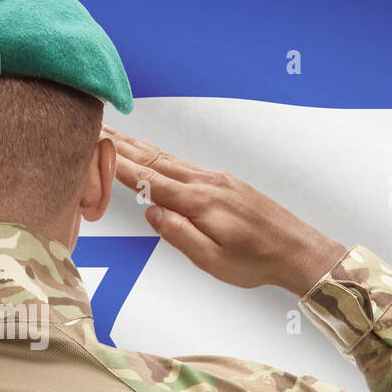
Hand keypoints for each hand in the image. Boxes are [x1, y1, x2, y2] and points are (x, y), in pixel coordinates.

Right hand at [103, 125, 347, 296]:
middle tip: (95, 129)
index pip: (148, 180)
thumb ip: (179, 235)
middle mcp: (206, 183)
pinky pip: (183, 164)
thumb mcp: (212, 261)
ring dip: (138, 147)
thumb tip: (150, 212)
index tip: (94, 148)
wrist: (296, 250)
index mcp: (199, 202)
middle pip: (154, 160)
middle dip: (122, 146)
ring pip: (168, 159)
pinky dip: (160, 155)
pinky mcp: (224, 182)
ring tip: (114, 136)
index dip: (117, 164)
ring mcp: (216, 179)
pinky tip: (151, 154)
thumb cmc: (255, 262)